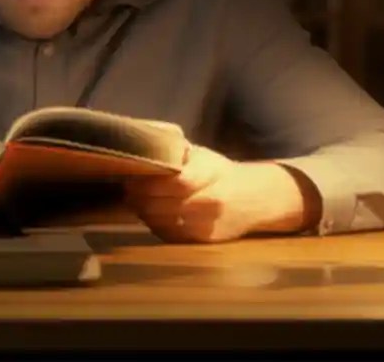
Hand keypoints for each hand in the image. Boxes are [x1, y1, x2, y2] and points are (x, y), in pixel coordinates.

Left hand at [123, 146, 309, 242]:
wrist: (253, 200)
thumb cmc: (221, 173)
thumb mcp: (202, 155)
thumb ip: (175, 151)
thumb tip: (144, 144)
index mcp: (208, 175)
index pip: (171, 182)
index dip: (147, 182)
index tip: (133, 178)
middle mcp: (207, 201)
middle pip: (160, 203)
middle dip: (139, 197)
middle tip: (130, 190)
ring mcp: (204, 224)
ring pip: (160, 221)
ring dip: (144, 212)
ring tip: (140, 201)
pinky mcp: (201, 240)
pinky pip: (168, 234)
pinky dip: (156, 225)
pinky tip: (154, 215)